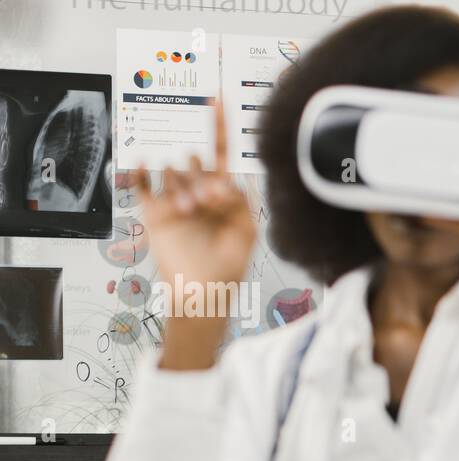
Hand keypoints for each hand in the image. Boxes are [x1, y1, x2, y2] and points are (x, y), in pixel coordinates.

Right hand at [130, 99, 256, 311]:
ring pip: (172, 171)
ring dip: (181, 183)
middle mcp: (199, 192)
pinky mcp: (154, 213)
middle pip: (195, 162)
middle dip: (201, 174)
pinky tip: (143, 163)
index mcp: (224, 194)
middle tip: (208, 198)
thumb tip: (227, 178)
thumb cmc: (230, 266)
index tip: (217, 98)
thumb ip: (240, 200)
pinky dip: (141, 172)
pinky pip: (143, 185)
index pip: (221, 153)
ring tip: (189, 208)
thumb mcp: (246, 231)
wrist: (202, 293)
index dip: (219, 126)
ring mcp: (175, 200)